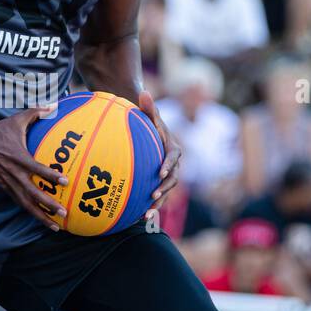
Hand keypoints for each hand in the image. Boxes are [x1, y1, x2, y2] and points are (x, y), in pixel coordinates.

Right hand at [0, 108, 68, 232]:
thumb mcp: (17, 119)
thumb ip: (36, 112)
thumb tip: (53, 105)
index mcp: (18, 157)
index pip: (36, 169)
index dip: (50, 175)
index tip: (64, 181)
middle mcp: (13, 173)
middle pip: (32, 194)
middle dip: (49, 205)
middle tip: (64, 213)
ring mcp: (7, 182)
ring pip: (25, 204)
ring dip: (40, 216)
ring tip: (55, 227)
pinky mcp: (3, 187)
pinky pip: (18, 202)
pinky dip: (30, 211)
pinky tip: (41, 219)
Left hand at [139, 89, 180, 217]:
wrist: (147, 133)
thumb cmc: (147, 122)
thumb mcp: (149, 115)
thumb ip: (148, 106)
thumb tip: (143, 92)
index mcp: (174, 149)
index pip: (173, 158)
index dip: (168, 167)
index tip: (160, 174)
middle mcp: (174, 165)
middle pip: (172, 180)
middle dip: (163, 190)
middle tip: (152, 197)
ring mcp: (167, 176)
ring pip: (166, 192)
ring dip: (157, 204)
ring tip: (145, 215)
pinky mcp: (159, 183)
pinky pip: (156, 196)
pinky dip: (149, 206)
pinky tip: (136, 218)